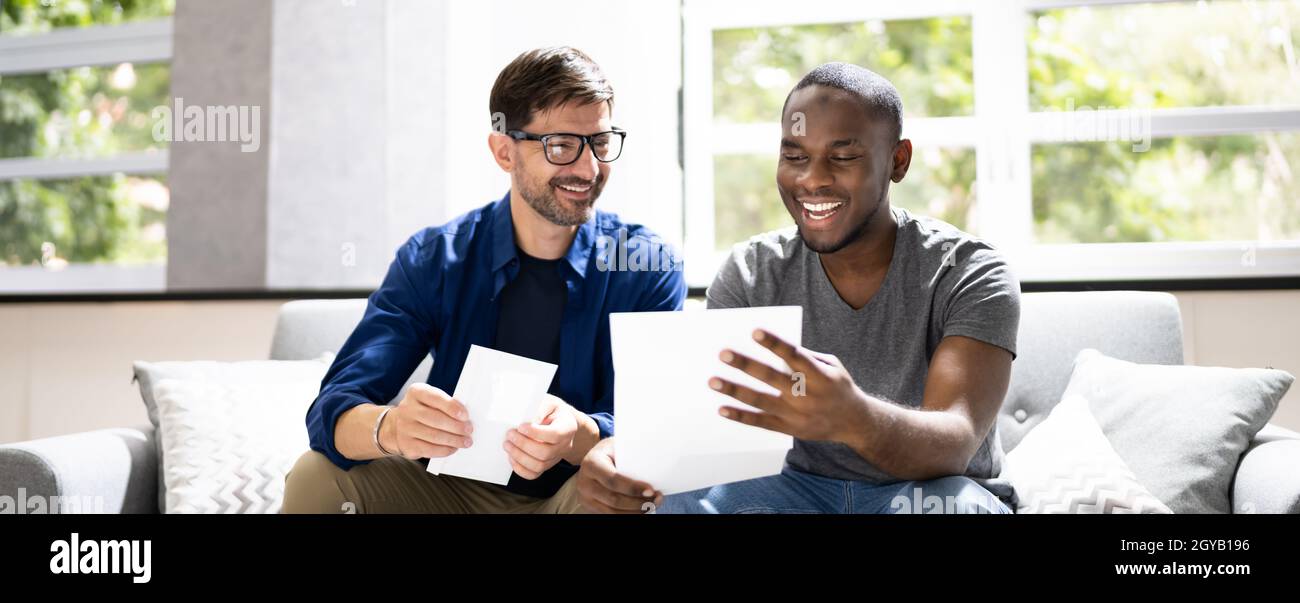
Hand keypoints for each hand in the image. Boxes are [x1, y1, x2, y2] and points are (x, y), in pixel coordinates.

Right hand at [381, 383, 473, 459]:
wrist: (397, 426)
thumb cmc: (422, 411)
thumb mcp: (430, 400)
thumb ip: (445, 404)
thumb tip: (465, 417)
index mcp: (416, 392)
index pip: (436, 398)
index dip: (452, 407)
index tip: (465, 416)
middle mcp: (407, 409)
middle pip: (436, 419)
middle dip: (456, 426)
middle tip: (469, 430)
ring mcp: (405, 427)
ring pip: (434, 436)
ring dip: (454, 440)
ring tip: (466, 442)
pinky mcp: (406, 444)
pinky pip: (429, 449)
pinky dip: (444, 450)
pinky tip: (453, 448)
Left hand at [503, 394, 578, 479]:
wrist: (558, 420)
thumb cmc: (551, 410)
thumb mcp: (548, 402)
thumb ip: (540, 408)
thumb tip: (529, 420)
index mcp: (568, 427)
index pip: (555, 434)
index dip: (536, 433)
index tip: (521, 426)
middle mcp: (565, 445)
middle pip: (545, 453)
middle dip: (523, 444)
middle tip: (509, 434)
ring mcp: (556, 457)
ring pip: (539, 466)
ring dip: (519, 456)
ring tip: (507, 444)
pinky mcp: (546, 465)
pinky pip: (534, 474)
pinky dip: (520, 468)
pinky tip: (512, 457)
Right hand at [576, 437, 662, 513]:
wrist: (591, 461)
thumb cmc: (610, 453)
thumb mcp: (616, 446)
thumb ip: (629, 453)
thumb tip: (657, 460)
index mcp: (591, 463)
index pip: (613, 479)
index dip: (633, 488)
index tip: (651, 490)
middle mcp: (584, 483)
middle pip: (614, 500)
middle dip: (638, 502)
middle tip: (656, 498)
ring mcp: (586, 498)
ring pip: (613, 512)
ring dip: (635, 512)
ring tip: (651, 505)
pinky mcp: (590, 508)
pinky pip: (611, 516)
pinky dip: (628, 514)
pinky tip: (641, 510)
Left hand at [709, 328, 867, 442]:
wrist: (854, 422)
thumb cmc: (837, 386)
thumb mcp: (831, 365)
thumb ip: (804, 356)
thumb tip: (773, 344)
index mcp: (820, 375)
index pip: (794, 356)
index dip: (775, 344)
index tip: (755, 331)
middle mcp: (807, 395)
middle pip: (772, 378)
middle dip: (747, 365)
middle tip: (723, 353)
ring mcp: (797, 414)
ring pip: (761, 402)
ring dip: (735, 391)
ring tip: (713, 381)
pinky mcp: (789, 429)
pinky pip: (761, 423)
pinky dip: (741, 416)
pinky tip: (722, 408)